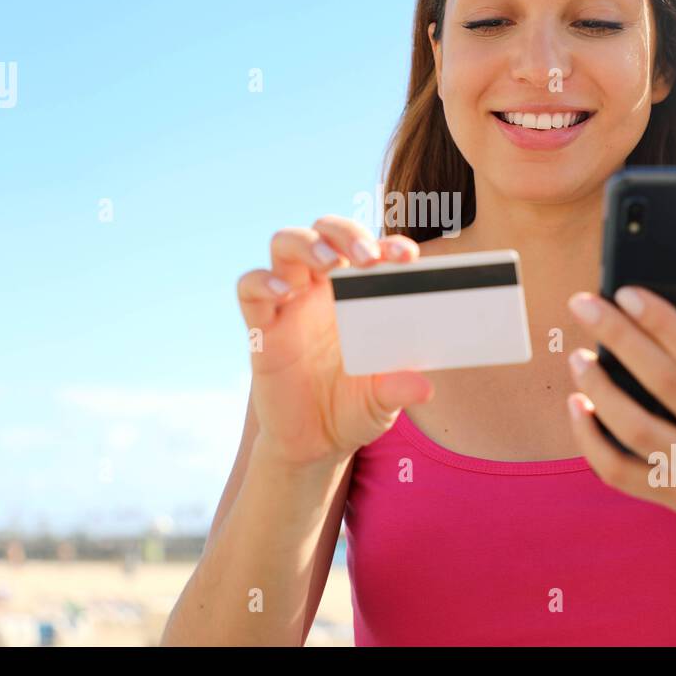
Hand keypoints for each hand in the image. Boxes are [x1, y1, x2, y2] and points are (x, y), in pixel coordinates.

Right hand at [238, 216, 433, 466]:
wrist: (314, 444)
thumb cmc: (353, 409)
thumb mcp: (382, 402)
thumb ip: (398, 389)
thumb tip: (424, 386)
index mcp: (360, 295)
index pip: (372, 252)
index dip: (389, 246)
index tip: (407, 258)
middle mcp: (323, 289)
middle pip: (325, 231)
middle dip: (345, 233)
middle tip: (367, 256)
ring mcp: (289, 302)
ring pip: (287, 244)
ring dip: (307, 243)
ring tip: (329, 262)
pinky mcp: (260, 325)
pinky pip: (250, 288)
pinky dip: (262, 282)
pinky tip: (282, 293)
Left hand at [563, 274, 675, 575]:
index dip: (663, 321)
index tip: (629, 293)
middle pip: (665, 382)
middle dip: (618, 337)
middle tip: (584, 305)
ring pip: (635, 429)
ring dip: (598, 388)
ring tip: (578, 357)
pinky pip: (621, 474)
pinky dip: (590, 441)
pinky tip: (579, 408)